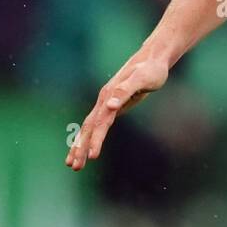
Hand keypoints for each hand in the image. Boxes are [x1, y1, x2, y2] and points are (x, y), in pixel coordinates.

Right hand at [65, 51, 169, 169]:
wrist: (152, 59)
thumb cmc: (150, 70)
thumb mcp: (142, 78)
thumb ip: (125, 91)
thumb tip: (111, 106)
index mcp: (109, 96)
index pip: (100, 124)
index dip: (95, 140)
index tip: (92, 157)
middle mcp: (104, 101)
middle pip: (88, 128)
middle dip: (80, 148)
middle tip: (74, 167)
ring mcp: (106, 103)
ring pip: (89, 128)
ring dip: (80, 145)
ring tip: (73, 165)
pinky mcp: (112, 106)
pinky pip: (97, 125)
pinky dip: (90, 137)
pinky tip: (87, 147)